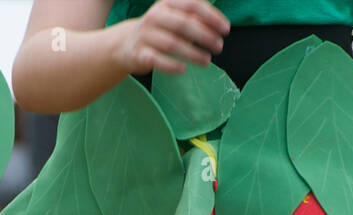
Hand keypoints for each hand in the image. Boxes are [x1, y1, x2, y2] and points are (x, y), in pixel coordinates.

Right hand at [114, 0, 229, 75]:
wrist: (126, 44)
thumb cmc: (160, 31)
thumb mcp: (174, 18)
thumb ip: (194, 19)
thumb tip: (221, 27)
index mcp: (167, 4)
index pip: (192, 5)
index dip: (212, 17)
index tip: (226, 30)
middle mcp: (155, 16)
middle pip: (184, 24)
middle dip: (205, 36)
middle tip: (219, 47)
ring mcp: (145, 35)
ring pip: (172, 43)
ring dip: (192, 53)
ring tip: (207, 61)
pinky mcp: (139, 54)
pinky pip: (156, 60)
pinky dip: (171, 66)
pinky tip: (183, 70)